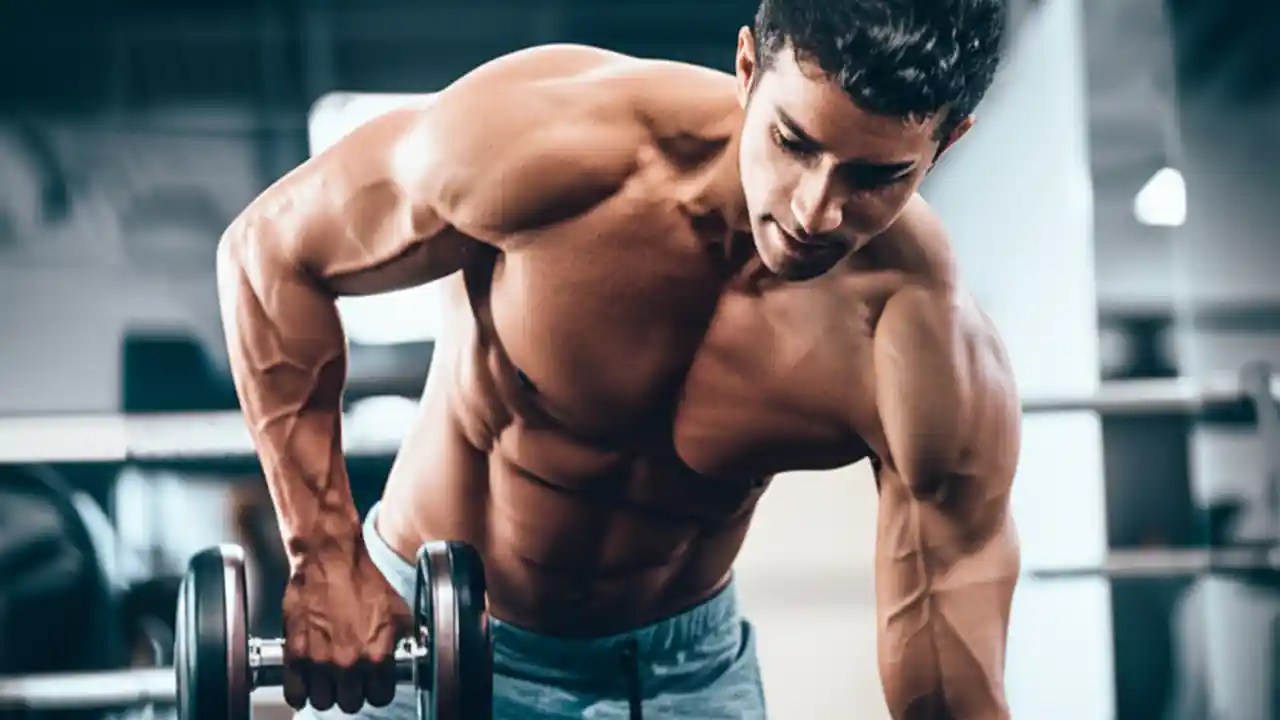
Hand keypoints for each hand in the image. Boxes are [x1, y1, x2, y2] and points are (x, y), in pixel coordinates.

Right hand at [281, 542, 413, 711]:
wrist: (330, 558)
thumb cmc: (362, 578)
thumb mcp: (397, 608)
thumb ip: (403, 637)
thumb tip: (409, 649)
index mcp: (377, 655)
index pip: (380, 697)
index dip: (376, 690)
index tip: (372, 683)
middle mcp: (348, 663)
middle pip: (350, 703)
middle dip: (351, 692)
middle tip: (349, 679)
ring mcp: (319, 661)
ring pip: (323, 702)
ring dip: (326, 692)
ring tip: (328, 679)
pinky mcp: (294, 654)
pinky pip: (294, 693)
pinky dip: (299, 692)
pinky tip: (305, 682)